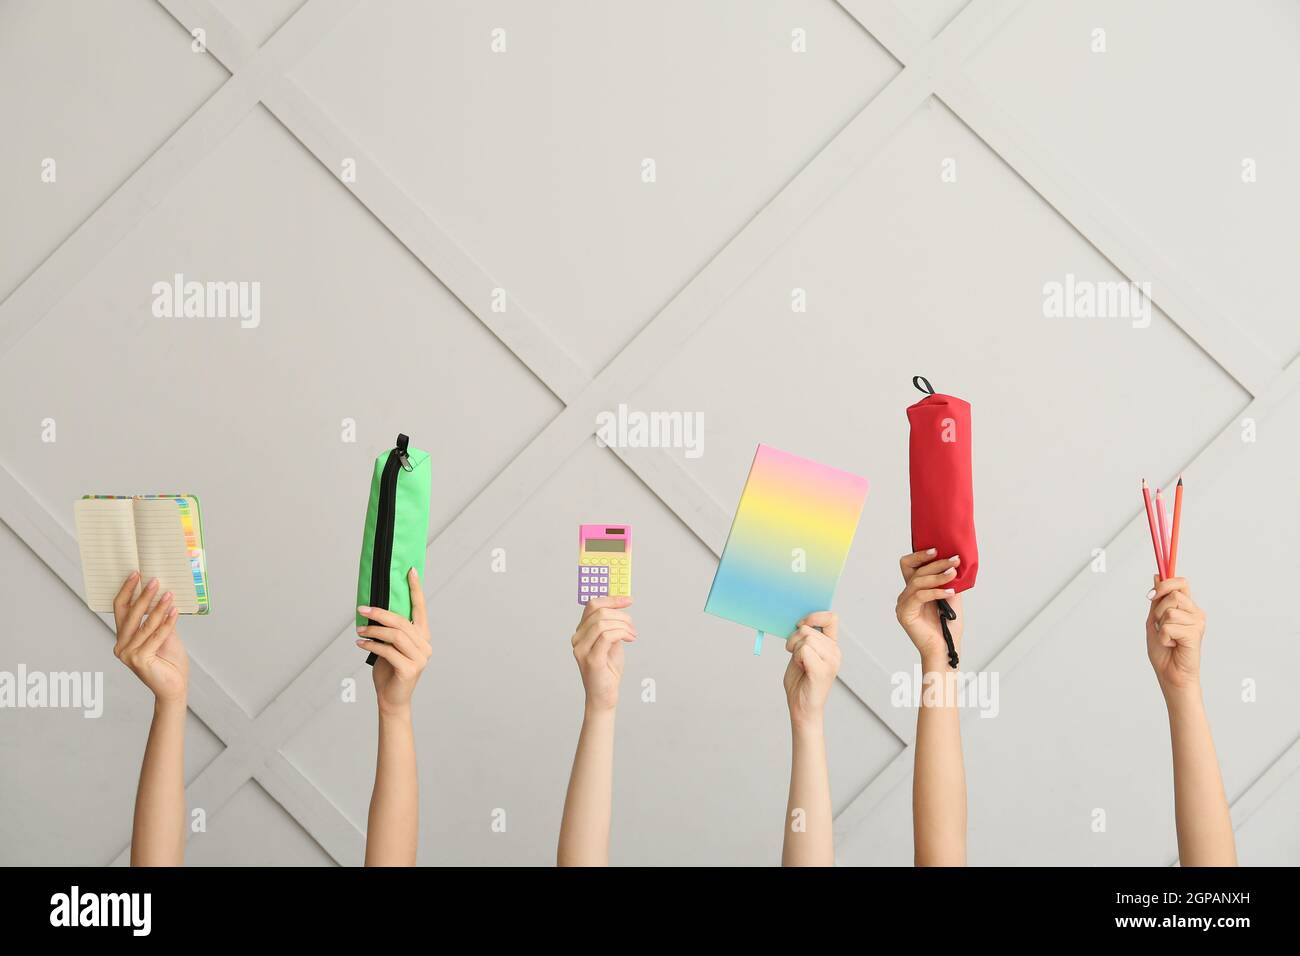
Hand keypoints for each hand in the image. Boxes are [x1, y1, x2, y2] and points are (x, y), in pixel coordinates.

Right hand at [112, 572, 187, 702]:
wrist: (174, 687)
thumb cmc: (169, 661)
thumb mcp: (164, 635)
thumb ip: (158, 619)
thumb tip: (163, 595)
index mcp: (123, 638)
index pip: (121, 610)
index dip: (127, 591)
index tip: (136, 574)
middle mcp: (121, 646)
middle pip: (130, 615)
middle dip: (142, 595)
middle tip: (154, 580)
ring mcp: (128, 654)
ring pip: (144, 625)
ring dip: (158, 608)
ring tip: (169, 594)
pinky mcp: (139, 660)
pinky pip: (156, 636)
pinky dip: (166, 623)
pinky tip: (174, 612)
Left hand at [357, 568, 432, 715]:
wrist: (392, 700)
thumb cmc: (390, 671)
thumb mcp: (391, 647)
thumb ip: (390, 632)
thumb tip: (373, 609)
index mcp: (423, 636)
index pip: (421, 608)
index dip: (416, 589)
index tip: (410, 571)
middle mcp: (425, 645)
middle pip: (402, 621)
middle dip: (380, 612)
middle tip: (362, 608)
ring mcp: (420, 658)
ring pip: (395, 635)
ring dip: (373, 630)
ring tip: (359, 630)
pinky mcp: (410, 669)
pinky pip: (388, 651)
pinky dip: (372, 645)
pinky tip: (361, 643)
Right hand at [571, 596, 635, 711]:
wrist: (604, 696)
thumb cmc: (608, 669)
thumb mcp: (611, 641)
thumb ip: (611, 625)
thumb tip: (621, 606)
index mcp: (581, 632)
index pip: (592, 605)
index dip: (611, 599)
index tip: (628, 600)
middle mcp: (577, 639)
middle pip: (599, 612)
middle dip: (621, 615)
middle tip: (632, 625)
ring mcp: (582, 649)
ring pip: (603, 623)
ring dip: (623, 625)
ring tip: (632, 634)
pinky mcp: (591, 659)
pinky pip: (607, 636)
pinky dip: (622, 633)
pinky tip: (630, 639)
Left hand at [783, 611, 841, 729]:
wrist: (802, 708)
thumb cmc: (800, 682)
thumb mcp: (802, 654)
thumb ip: (805, 638)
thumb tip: (799, 622)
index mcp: (832, 646)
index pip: (831, 618)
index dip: (813, 616)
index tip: (800, 625)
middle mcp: (835, 652)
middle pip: (809, 629)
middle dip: (794, 639)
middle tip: (794, 654)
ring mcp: (831, 662)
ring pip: (805, 638)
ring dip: (794, 649)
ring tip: (799, 663)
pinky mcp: (822, 671)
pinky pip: (804, 650)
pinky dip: (796, 658)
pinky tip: (801, 668)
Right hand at [896, 549, 962, 666]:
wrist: (946, 650)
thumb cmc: (948, 627)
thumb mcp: (951, 598)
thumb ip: (949, 581)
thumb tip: (953, 563)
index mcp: (914, 590)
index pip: (909, 566)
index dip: (919, 555)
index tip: (937, 549)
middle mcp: (906, 595)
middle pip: (915, 571)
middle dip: (935, 563)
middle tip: (953, 560)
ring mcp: (903, 604)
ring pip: (918, 581)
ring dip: (938, 576)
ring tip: (953, 574)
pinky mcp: (905, 613)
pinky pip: (919, 596)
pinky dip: (935, 591)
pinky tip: (949, 592)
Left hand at [1146, 576, 1205, 693]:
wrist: (1170, 674)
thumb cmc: (1164, 651)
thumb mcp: (1154, 620)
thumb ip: (1157, 600)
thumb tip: (1157, 576)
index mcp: (1187, 607)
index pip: (1181, 582)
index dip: (1165, 584)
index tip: (1151, 595)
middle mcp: (1195, 613)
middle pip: (1173, 594)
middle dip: (1158, 609)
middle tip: (1159, 625)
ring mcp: (1197, 623)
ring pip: (1169, 611)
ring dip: (1160, 625)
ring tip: (1167, 638)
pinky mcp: (1194, 634)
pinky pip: (1168, 626)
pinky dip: (1163, 637)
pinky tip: (1171, 645)